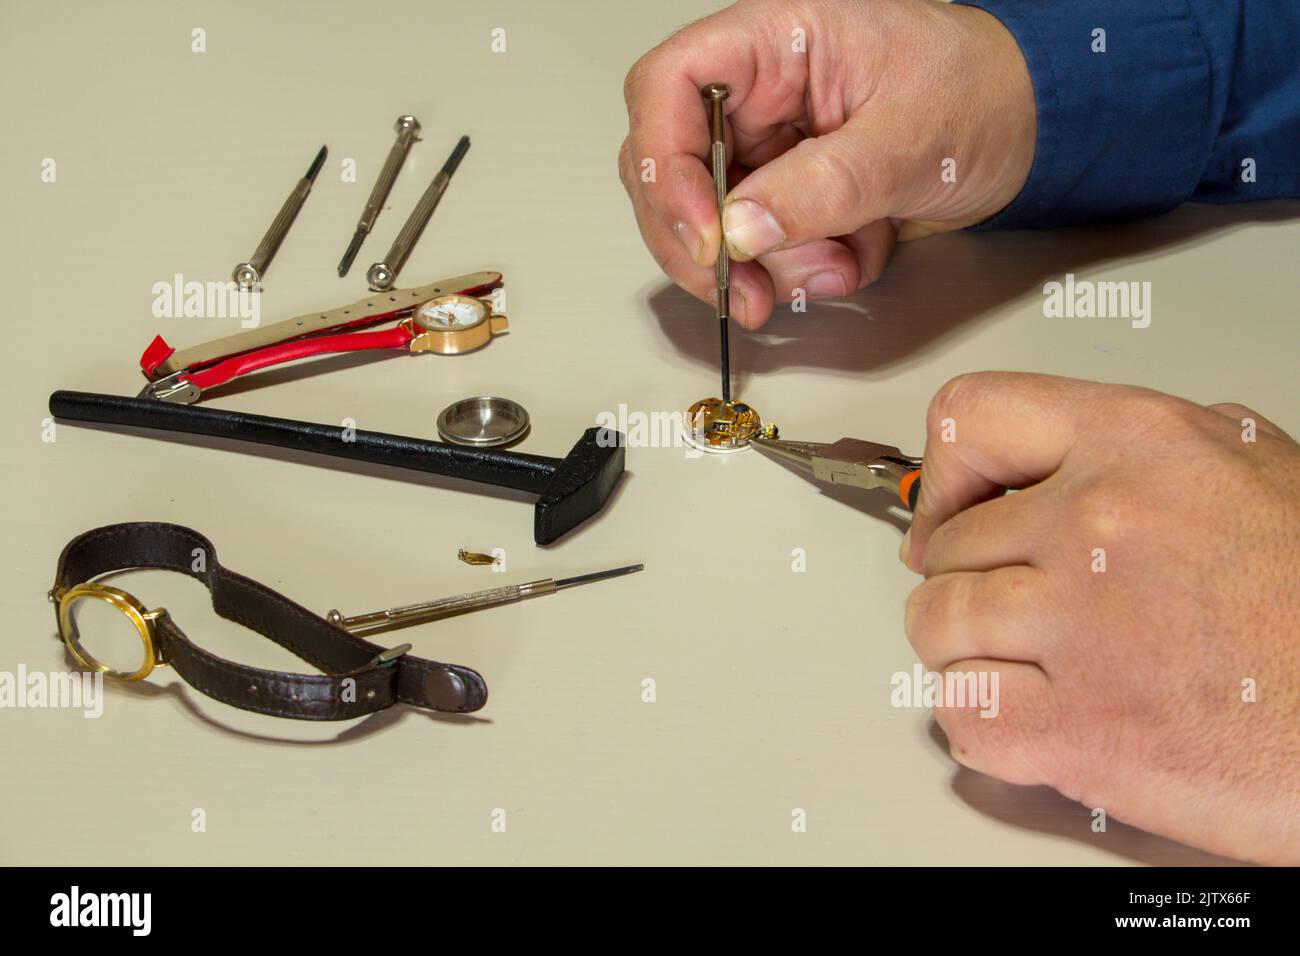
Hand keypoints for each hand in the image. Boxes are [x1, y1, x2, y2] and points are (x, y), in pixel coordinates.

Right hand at [618, 0, 1035, 328]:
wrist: (1030, 126)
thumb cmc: (983, 91)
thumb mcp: (908, 138)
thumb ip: (821, 186)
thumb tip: (738, 231)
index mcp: (772, 39)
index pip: (667, 88)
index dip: (667, 165)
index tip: (706, 235)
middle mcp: (757, 91)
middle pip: (670, 169)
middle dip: (704, 245)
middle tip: (742, 294)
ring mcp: (768, 145)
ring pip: (714, 223)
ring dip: (768, 266)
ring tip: (838, 265)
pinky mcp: (787, 192)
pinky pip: (763, 248)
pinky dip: (802, 269)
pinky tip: (855, 254)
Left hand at [901, 372, 1299, 863]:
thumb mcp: (1252, 467)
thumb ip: (1140, 453)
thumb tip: (1049, 469)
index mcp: (1139, 444)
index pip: (969, 418)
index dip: (945, 476)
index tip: (951, 516)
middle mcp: (1097, 523)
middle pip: (945, 546)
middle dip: (969, 583)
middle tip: (1018, 611)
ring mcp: (1081, 626)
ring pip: (934, 625)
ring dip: (964, 652)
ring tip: (1024, 663)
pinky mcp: (1078, 730)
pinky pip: (961, 713)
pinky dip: (984, 723)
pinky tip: (1034, 718)